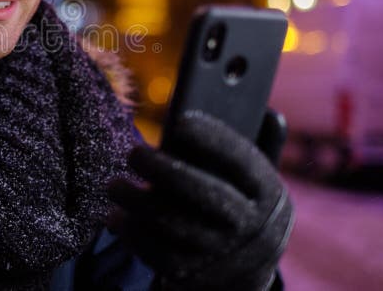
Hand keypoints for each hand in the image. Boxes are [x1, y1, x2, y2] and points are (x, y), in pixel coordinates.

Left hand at [107, 110, 293, 289]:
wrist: (244, 276)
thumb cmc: (240, 207)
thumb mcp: (256, 183)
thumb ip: (256, 145)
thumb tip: (262, 109)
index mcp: (268, 194)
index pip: (242, 161)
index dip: (212, 138)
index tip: (179, 121)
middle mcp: (251, 227)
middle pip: (202, 192)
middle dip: (162, 169)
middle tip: (132, 153)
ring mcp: (222, 256)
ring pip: (173, 224)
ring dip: (135, 201)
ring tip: (113, 185)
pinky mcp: (194, 276)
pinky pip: (156, 253)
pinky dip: (131, 232)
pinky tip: (115, 216)